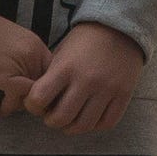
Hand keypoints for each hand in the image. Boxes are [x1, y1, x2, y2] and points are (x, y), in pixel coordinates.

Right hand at [0, 0, 46, 112]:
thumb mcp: (10, 43)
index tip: (32, 96)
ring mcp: (20, 65)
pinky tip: (0, 108)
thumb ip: (23, 59)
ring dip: (21, 104)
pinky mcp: (4, 76)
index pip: (53, 74)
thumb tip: (28, 85)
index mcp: (36, 45)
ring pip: (33, 96)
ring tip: (9, 106)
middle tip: (20, 105)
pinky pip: (16, 99)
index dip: (44, 88)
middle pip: (45, 87)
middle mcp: (33, 54)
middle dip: (33, 98)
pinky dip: (9, 107)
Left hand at [25, 21, 145, 133]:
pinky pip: (107, 123)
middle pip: (61, 118)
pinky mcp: (123, 95)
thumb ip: (52, 77)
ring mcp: (107, 89)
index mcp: (66, 67)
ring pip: (84, 125)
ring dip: (71, 128)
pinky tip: (89, 119)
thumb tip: (40, 101)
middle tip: (51, 116)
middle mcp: (86, 81)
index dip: (32, 106)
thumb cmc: (85, 40)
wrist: (119, 27)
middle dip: (51, 121)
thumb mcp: (62, 52)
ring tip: (69, 121)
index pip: (39, 98)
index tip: (35, 104)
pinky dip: (95, 126)